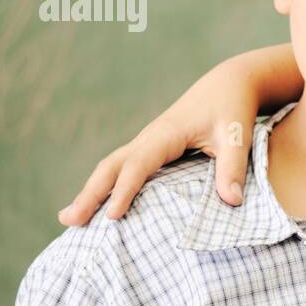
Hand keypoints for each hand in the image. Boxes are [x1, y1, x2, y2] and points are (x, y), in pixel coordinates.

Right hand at [57, 57, 260, 224]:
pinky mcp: (152, 150)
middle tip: (69, 221)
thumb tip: (231, 202)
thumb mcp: (237, 136)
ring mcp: (147, 143)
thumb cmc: (233, 109)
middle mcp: (149, 138)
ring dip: (91, 191)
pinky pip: (123, 169)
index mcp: (166, 134)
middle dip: (90, 193)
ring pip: (111, 167)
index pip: (138, 164)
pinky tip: (98, 208)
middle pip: (111, 166)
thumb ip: (233, 167)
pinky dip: (106, 187)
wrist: (229, 84)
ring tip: (70, 220)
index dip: (125, 190)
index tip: (111, 217)